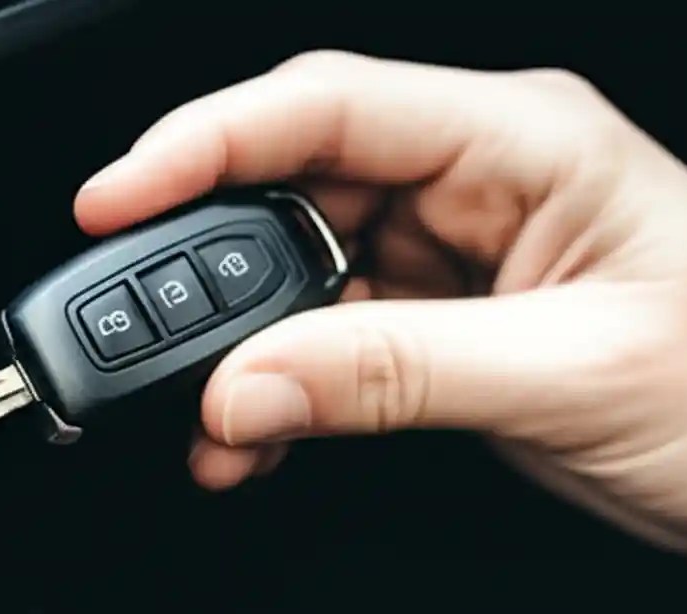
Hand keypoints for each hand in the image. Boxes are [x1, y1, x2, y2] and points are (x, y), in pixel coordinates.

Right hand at [74, 51, 686, 555]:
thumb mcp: (570, 372)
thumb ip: (394, 372)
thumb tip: (246, 382)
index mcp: (519, 141)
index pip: (328, 107)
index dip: (204, 141)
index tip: (116, 195)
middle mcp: (473, 184)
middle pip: (292, 185)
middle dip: (208, 260)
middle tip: (148, 328)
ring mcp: (450, 255)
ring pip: (295, 274)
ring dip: (240, 345)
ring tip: (209, 411)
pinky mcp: (437, 325)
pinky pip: (325, 341)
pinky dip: (278, 389)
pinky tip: (254, 434)